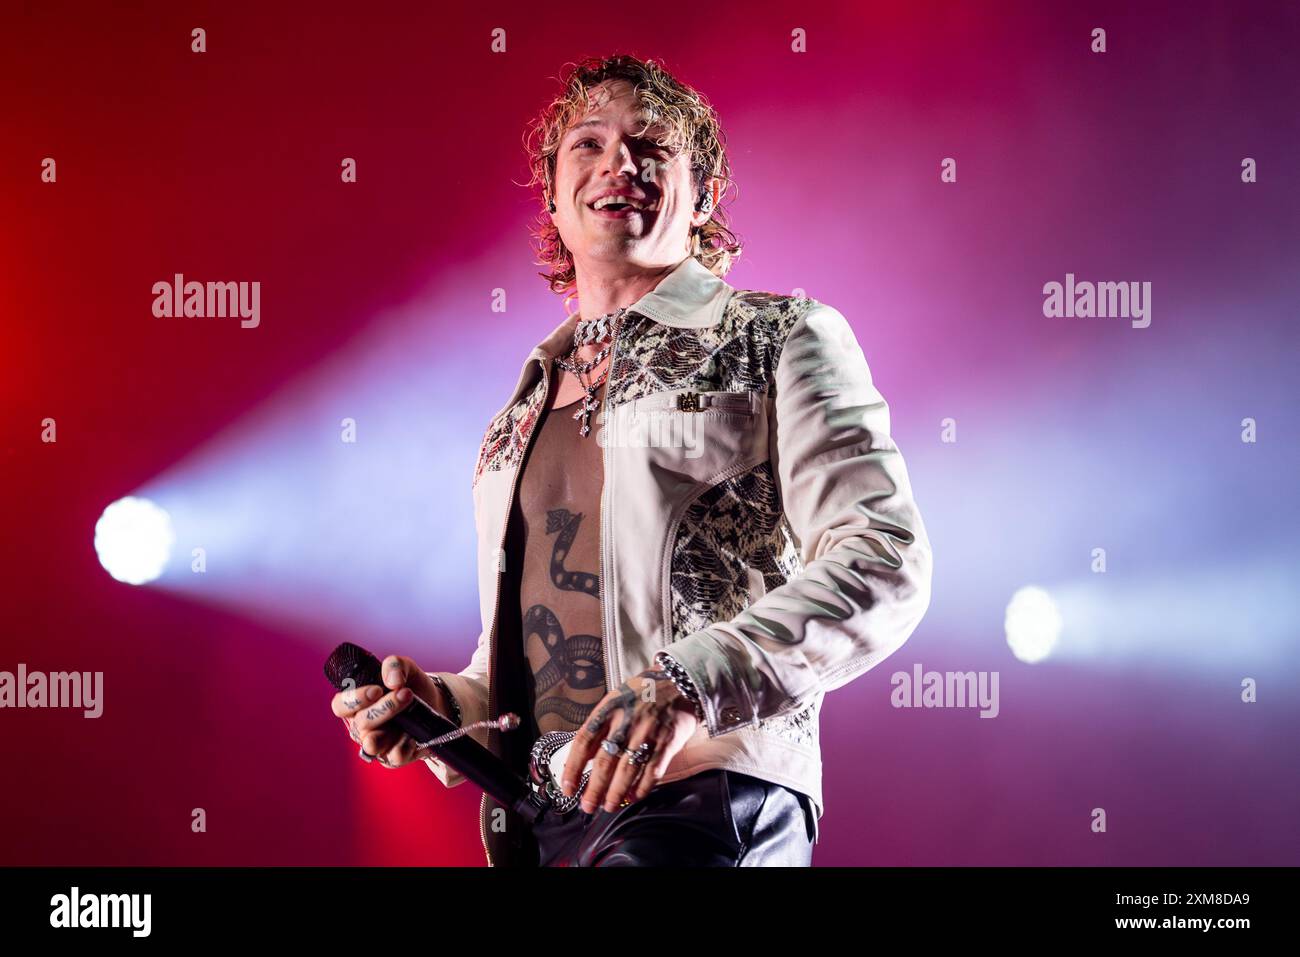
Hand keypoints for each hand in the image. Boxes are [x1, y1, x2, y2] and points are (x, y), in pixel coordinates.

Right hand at [330, 654, 449, 768]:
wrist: (436, 703)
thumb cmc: (410, 685)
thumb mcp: (405, 668)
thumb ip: (394, 664)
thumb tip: (392, 681)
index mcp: (357, 705)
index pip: (340, 706)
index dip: (354, 699)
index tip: (377, 690)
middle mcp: (362, 727)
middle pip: (361, 723)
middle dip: (385, 708)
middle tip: (406, 693)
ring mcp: (377, 744)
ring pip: (373, 744)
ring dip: (392, 729)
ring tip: (410, 715)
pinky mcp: (393, 758)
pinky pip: (394, 757)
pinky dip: (406, 745)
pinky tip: (415, 735)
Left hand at [560, 668, 700, 813]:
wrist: (679, 680)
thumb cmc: (642, 693)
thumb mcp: (615, 701)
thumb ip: (600, 727)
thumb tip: (584, 758)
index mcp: (608, 710)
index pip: (584, 741)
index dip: (573, 767)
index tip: (568, 787)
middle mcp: (626, 721)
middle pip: (605, 761)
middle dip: (594, 788)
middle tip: (587, 806)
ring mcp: (648, 732)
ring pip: (628, 769)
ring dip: (616, 792)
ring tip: (609, 806)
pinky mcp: (668, 741)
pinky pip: (653, 770)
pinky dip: (642, 787)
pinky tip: (634, 797)